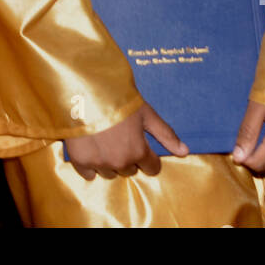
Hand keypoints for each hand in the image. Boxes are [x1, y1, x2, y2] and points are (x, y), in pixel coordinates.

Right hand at [64, 103, 187, 180]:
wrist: (85, 90)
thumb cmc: (119, 98)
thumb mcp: (146, 113)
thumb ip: (165, 134)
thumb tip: (184, 152)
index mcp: (138, 151)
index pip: (151, 167)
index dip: (148, 156)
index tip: (141, 144)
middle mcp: (120, 162)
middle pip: (130, 169)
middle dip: (128, 156)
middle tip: (120, 136)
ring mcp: (99, 163)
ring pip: (110, 172)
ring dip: (110, 161)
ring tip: (104, 140)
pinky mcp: (80, 160)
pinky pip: (89, 174)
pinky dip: (91, 165)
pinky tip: (91, 148)